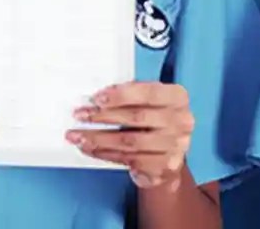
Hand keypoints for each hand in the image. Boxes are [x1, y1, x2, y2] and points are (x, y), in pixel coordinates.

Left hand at [67, 82, 193, 189]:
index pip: (149, 92)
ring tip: (78, 136)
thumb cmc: (153, 121)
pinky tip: (91, 149)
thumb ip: (131, 96)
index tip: (97, 98)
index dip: (121, 95)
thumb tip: (97, 98)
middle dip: (104, 116)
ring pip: (130, 142)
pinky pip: (129, 160)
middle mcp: (181, 121)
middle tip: (80, 115)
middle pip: (137, 117)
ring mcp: (175, 146)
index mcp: (178, 98)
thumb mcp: (149, 102)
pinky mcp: (164, 167)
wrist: (168, 156)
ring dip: (99, 139)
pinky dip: (105, 154)